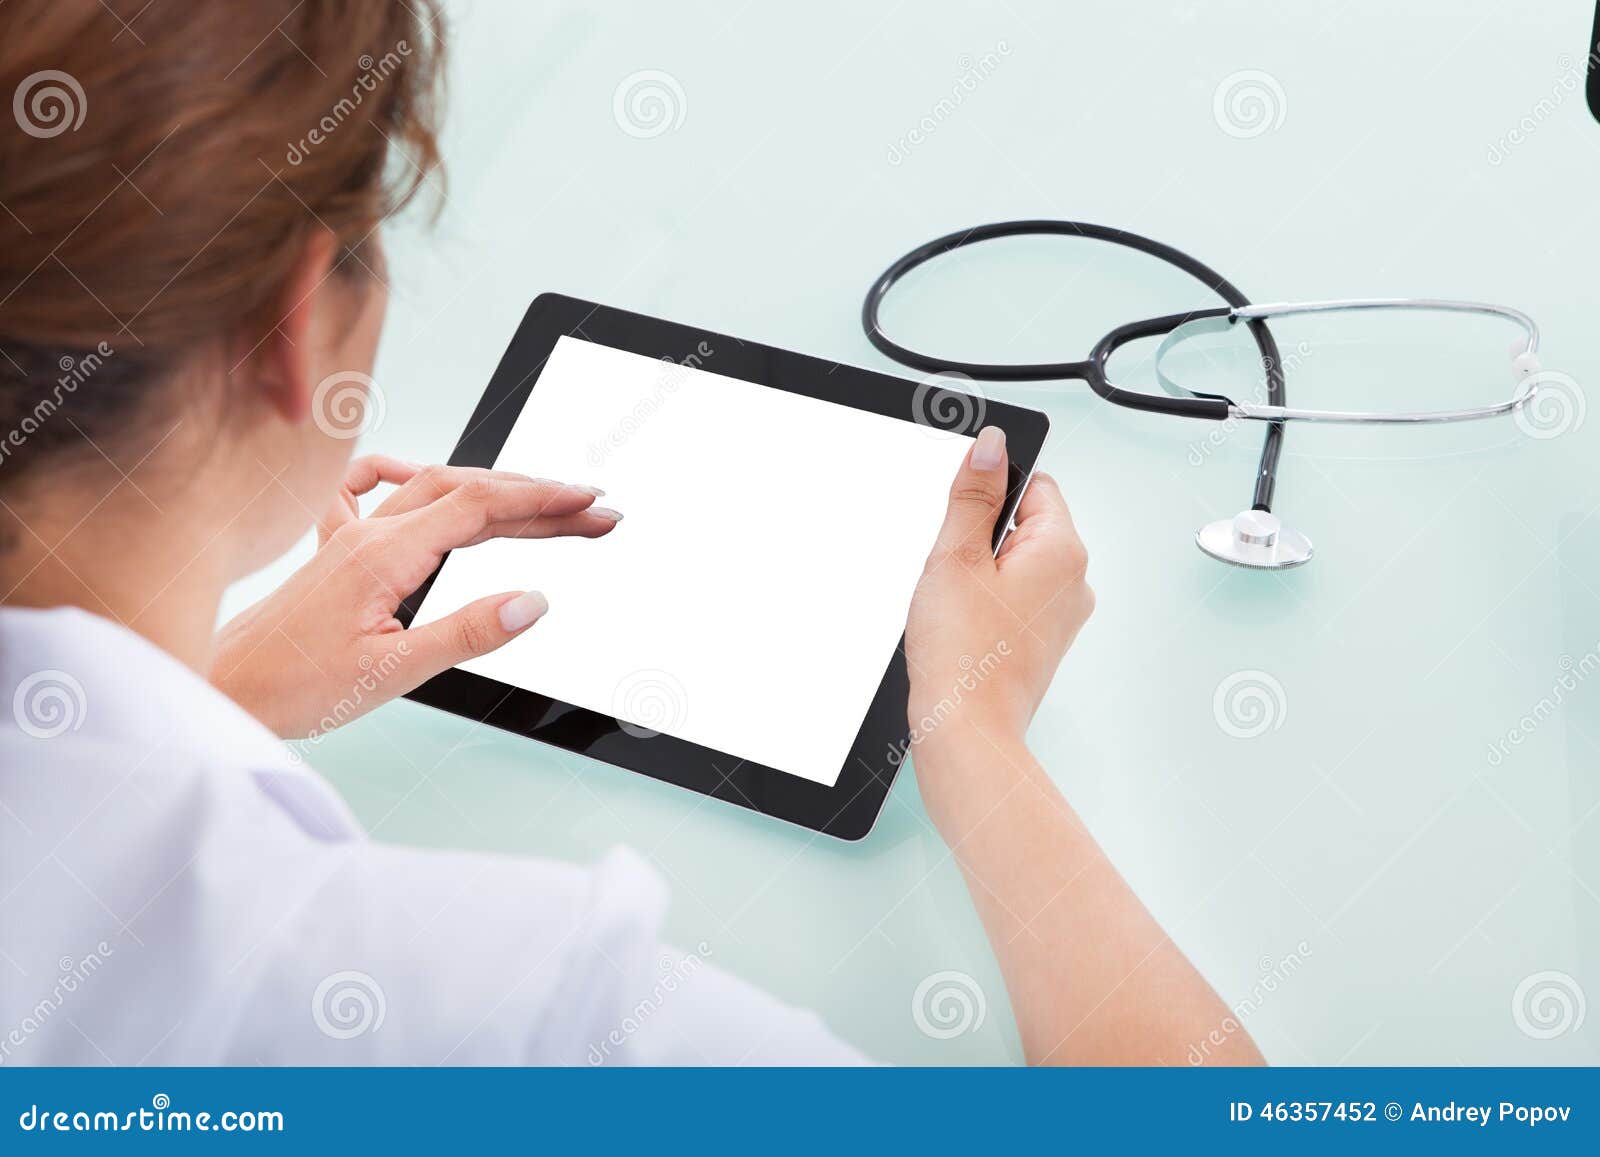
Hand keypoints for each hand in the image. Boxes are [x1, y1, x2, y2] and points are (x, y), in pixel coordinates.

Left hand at [211, 456, 621, 737]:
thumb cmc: (294, 687)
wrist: (224, 689)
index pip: (481, 507)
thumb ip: (467, 633)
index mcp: (384, 554)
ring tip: (545, 503)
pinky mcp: (338, 551)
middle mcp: (369, 532)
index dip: (543, 502)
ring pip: (434, 488)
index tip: (592, 505)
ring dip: (495, 490)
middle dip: (538, 496)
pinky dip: (412, 474)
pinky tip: (428, 475)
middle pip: (468, 490)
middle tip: (593, 510)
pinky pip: (374, 489)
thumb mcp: (392, 673)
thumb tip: (533, 602)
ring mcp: (351, 536)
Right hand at [905, 426, 1092, 751]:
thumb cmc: (964, 656)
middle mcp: (1074, 581)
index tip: (962, 514)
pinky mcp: (1043, 640)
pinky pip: (1015, 600)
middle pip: (1025, 525)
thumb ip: (974, 495)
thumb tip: (990, 446)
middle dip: (982, 538)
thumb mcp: (955, 557)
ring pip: (1016, 564)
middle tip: (953, 571)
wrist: (967, 730)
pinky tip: (964, 625)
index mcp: (1063, 551)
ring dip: (981, 573)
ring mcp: (1061, 615)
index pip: (1035, 484)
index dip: (990, 493)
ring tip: (957, 605)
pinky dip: (987, 603)